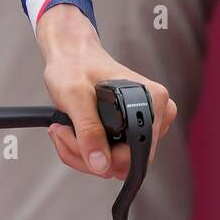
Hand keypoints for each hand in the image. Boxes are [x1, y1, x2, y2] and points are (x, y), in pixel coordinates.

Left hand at [36, 4, 176, 178]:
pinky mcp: (131, 131)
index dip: (105, 157)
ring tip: (65, 129)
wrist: (71, 54)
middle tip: (63, 131)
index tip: (74, 138)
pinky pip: (111, 157)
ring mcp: (144, 124)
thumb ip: (88, 129)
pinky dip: (86, 150)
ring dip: (83, 153)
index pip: (139, 154)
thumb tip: (101, 164)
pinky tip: (72, 132)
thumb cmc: (74, 65)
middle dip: (87, 154)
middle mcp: (155, 114)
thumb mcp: (74, 94)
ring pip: (115, 163)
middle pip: (126, 162)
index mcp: (151, 100)